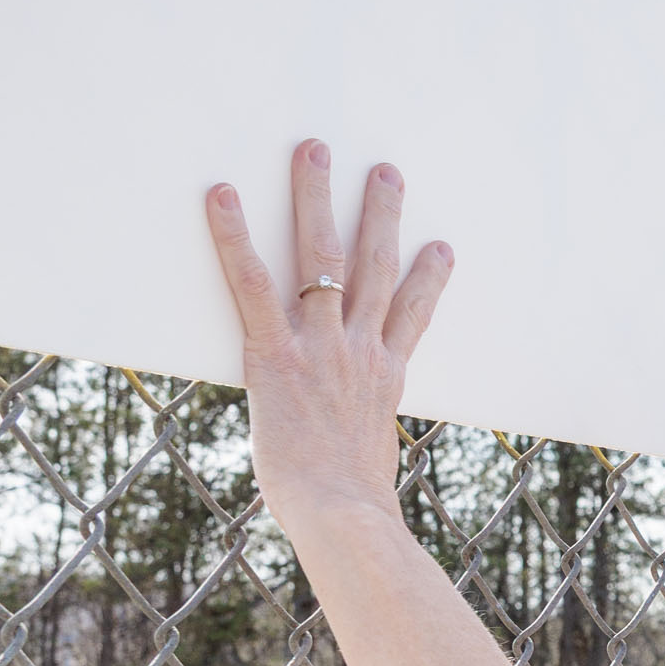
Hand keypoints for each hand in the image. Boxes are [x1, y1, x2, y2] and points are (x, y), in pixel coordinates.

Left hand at [206, 140, 451, 532]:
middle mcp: (360, 351)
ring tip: (317, 152)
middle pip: (377, 266)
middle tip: (384, 171)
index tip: (440, 247)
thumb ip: (356, 445)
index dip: (430, 278)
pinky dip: (235, 236)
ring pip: (324, 256)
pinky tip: (223, 195)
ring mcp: (323, 347)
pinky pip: (252, 283)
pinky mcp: (276, 354)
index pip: (413, 316)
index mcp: (385, 379)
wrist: (344, 514)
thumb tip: (352, 471)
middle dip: (380, 214)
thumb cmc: (350, 508)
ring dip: (319, 198)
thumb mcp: (365, 469)